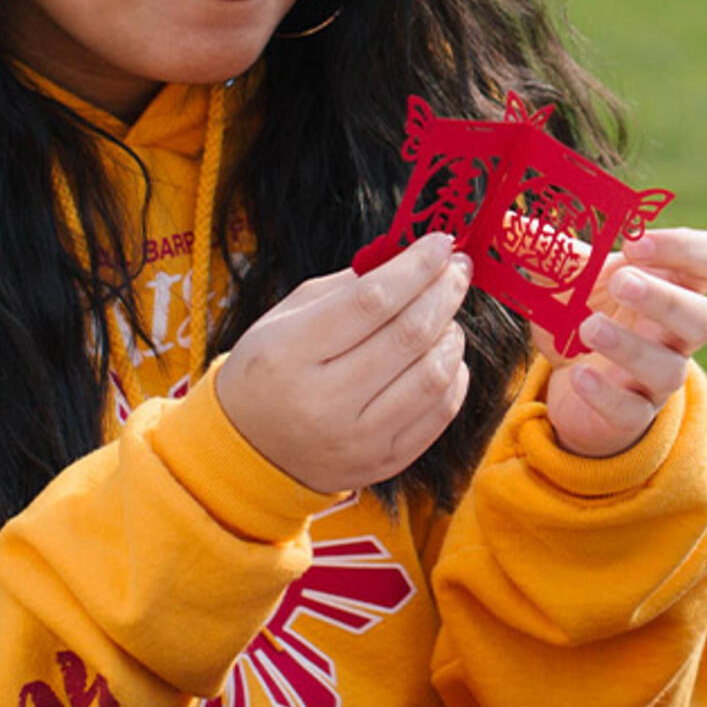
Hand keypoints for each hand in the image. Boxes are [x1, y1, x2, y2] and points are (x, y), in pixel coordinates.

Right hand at [209, 234, 473, 494]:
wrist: (249, 451)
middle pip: (409, 334)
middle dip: (444, 292)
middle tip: (458, 268)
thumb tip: (413, 261)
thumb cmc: (270, 370)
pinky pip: (440, 413)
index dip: (416, 266)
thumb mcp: (286, 318)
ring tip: (446, 316)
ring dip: (452, 334)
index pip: (373, 300)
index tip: (441, 244)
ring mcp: (357, 438)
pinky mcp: (383, 462)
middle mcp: (324, 401)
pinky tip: (445, 355)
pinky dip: (454, 376)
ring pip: (433, 375)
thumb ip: (348, 287)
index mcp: (290, 353)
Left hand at [546, 228, 706, 460]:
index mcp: (675, 284)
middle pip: (705, 317)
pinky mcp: (633, 415)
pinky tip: (579, 374)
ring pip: (669, 368)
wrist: (571, 381)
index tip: (636, 241)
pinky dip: (605, 393)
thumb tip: (507, 220)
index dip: (688, 248)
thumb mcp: (569, 278)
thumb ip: (548, 249)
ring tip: (588, 328)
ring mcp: (660, 377)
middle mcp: (678, 333)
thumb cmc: (586, 313)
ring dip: (631, 346)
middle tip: (620, 281)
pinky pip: (631, 410)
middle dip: (664, 299)